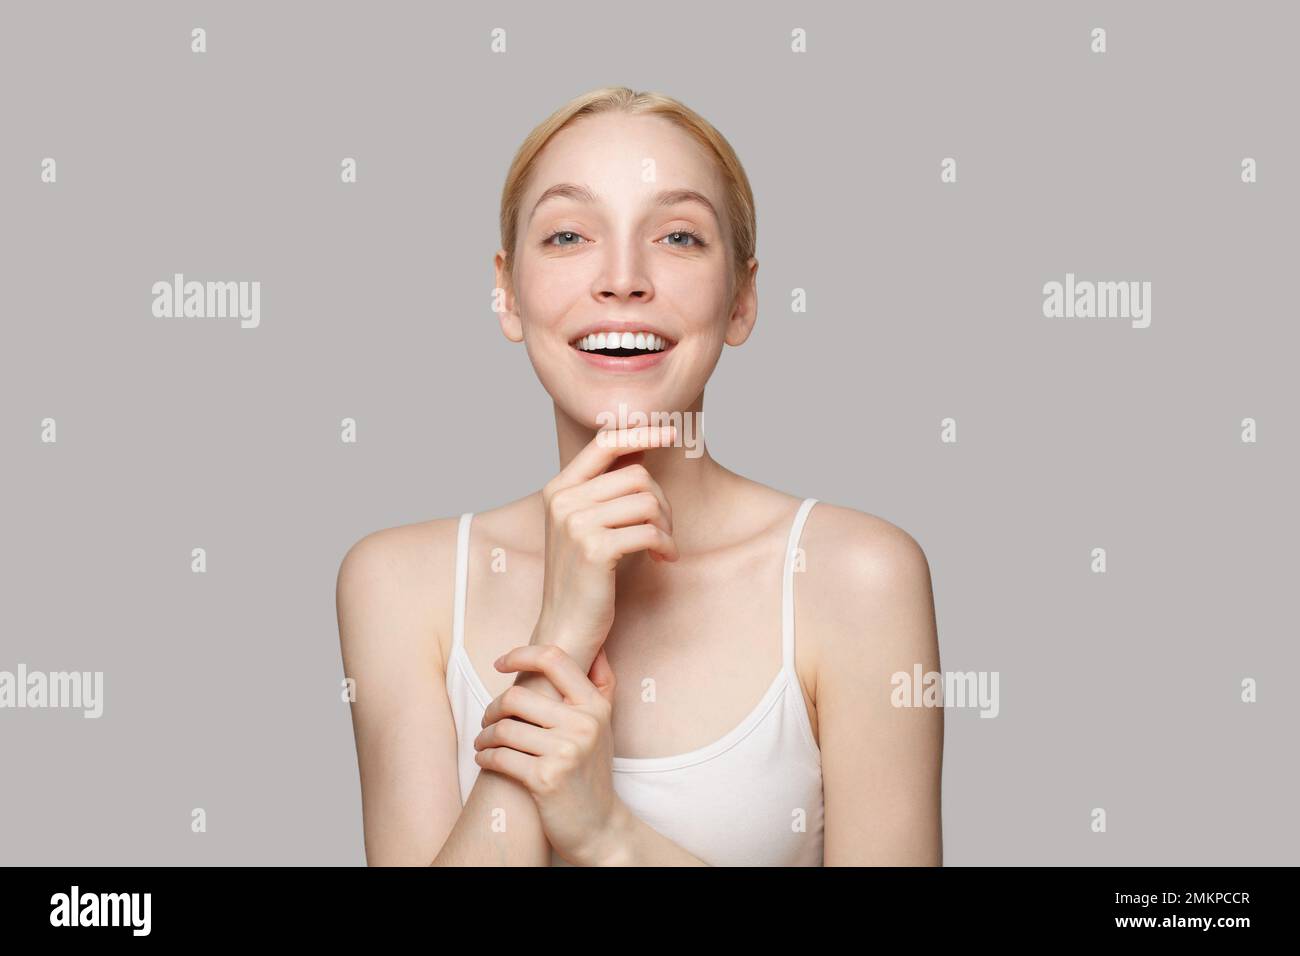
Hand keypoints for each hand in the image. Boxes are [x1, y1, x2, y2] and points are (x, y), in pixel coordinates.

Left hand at [473, 643, 631, 865]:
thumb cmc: (594, 771)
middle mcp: (584, 725)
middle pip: (517, 696)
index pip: (554, 659)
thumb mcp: (606, 725)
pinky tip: (485, 760)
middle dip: (493, 708)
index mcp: (595, 706)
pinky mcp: (545, 779)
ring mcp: (565, 752)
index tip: (501, 662)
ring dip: (484, 736)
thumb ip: (602, 684)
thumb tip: (596, 646)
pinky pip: (500, 757)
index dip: (521, 654)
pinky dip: (485, 757)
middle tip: (489, 719)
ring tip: (483, 742)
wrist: (599, 826)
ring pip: (504, 728)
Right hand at [533, 424, 677, 666]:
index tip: (671, 433)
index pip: (604, 443)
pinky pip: (650, 531)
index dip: (642, 434)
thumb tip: (640, 448)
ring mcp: (576, 524)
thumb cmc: (582, 576)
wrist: (564, 626)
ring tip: (662, 546)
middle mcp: (563, 501)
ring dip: (666, 525)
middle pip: (637, 476)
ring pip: (647, 501)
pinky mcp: (595, 549)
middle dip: (662, 502)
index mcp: (558, 488)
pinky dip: (666, 545)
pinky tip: (664, 559)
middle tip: (664, 529)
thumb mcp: (584, 524)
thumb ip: (605, 488)